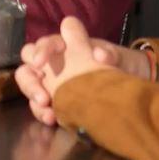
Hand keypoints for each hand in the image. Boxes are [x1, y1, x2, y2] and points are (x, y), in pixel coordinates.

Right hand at [14, 17, 150, 124]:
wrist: (130, 90)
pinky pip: (38, 104)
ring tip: (46, 106)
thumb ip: (110, 53)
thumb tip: (100, 55)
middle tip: (42, 93)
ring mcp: (51, 79)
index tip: (44, 62)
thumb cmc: (122, 65)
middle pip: (28, 58)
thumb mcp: (121, 57)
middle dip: (31, 75)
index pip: (51, 40)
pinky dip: (41, 111)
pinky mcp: (54, 99)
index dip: (46, 47)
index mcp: (68, 44)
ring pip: (28, 80)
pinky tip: (51, 119)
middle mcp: (55, 59)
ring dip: (32, 92)